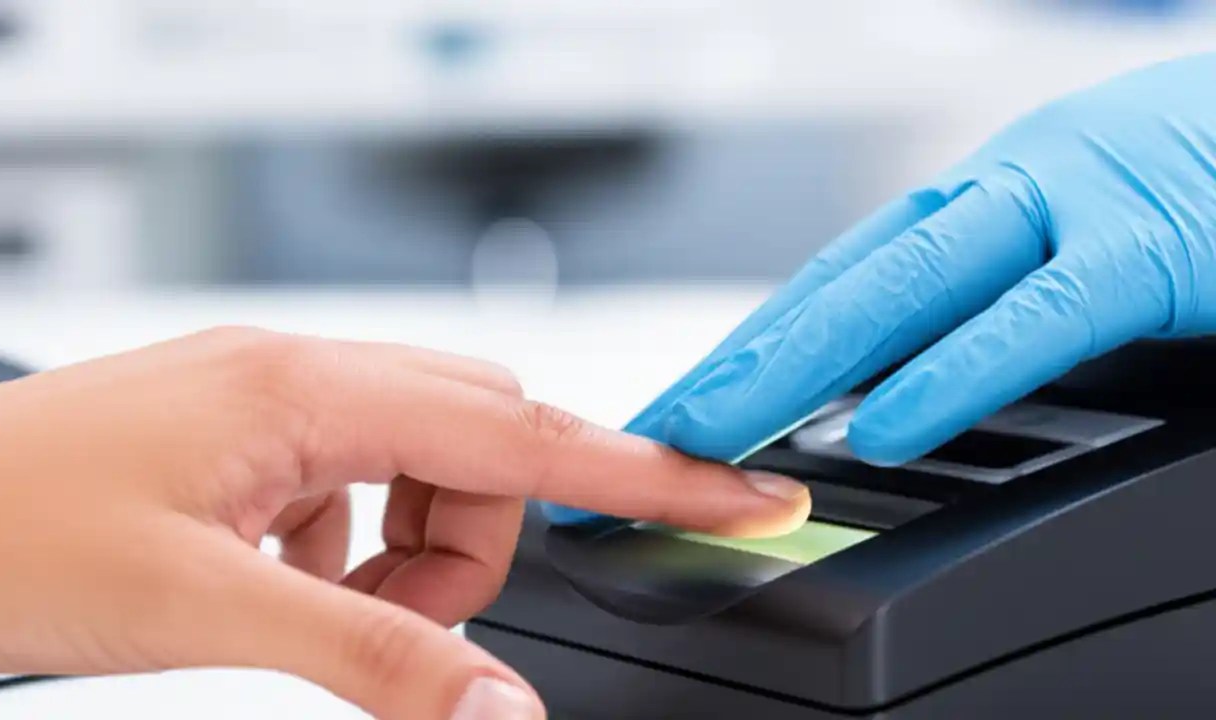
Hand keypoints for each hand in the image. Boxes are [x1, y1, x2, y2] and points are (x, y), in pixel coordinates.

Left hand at [0, 328, 808, 718]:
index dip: (650, 469)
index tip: (746, 490)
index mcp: (312, 387)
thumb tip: (498, 708)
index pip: (527, 429)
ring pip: (422, 472)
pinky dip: (352, 550)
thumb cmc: (6, 529)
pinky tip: (281, 582)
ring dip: (407, 558)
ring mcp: (275, 399)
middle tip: (398, 630)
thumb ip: (372, 654)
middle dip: (475, 548)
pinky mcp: (249, 434)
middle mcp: (305, 373)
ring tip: (313, 610)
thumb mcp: (205, 609)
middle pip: (479, 449)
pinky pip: (357, 487)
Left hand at [547, 53, 1215, 523]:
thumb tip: (898, 395)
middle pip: (832, 294)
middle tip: (644, 437)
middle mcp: (990, 200)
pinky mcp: (1144, 251)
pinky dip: (953, 374)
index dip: (744, 355)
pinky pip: (1034, 320)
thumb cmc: (1193, 191)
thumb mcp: (1066, 257)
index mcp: (970, 209)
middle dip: (731, 369)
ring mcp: (1060, 214)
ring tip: (708, 433)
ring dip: (790, 367)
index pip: (829, 290)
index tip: (676, 417)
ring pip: (897, 294)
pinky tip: (882, 428)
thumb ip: (983, 321)